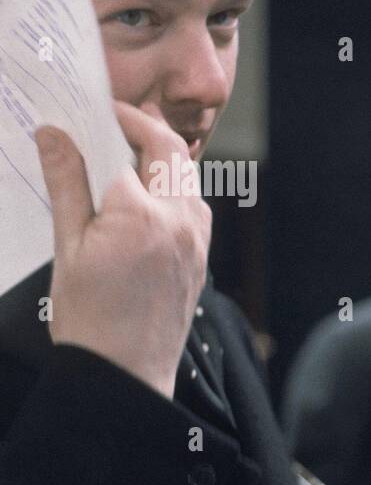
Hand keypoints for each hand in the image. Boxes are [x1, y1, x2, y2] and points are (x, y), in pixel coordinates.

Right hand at [36, 105, 209, 400]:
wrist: (124, 373)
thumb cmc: (89, 317)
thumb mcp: (67, 245)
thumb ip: (66, 183)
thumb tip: (53, 133)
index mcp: (142, 215)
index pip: (131, 145)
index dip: (111, 121)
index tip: (90, 110)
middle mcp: (180, 221)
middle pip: (171, 152)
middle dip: (145, 127)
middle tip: (114, 118)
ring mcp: (198, 240)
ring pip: (188, 179)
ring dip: (162, 158)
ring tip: (125, 154)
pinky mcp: (202, 257)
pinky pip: (193, 207)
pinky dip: (172, 189)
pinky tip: (144, 195)